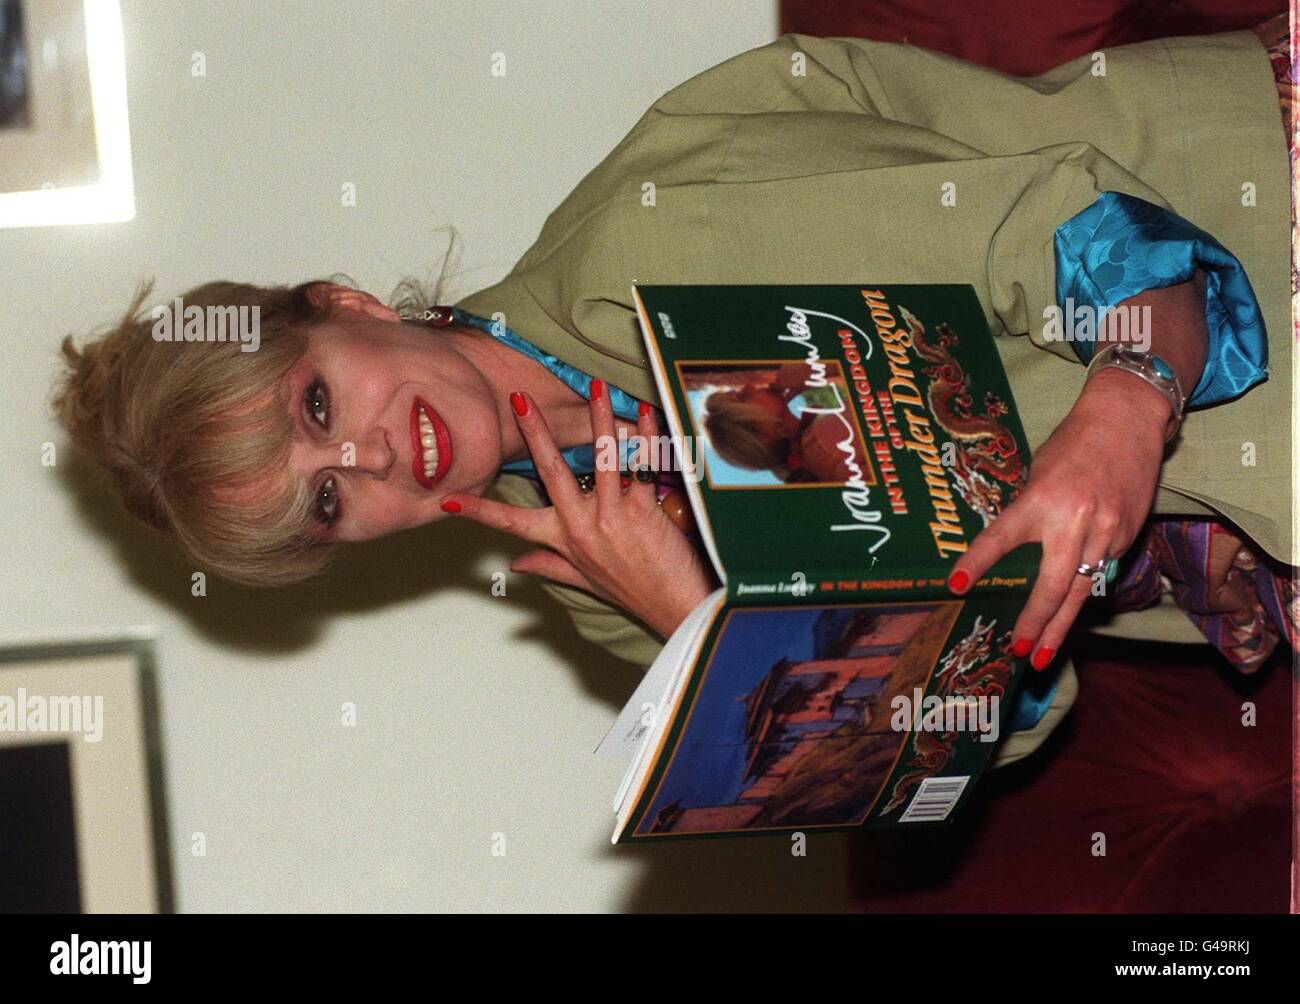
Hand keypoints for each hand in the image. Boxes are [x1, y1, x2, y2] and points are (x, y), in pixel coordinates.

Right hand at [441, 381, 718, 639]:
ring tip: (595, 387)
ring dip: (598, 419)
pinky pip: (643, 467)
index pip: (512, 525)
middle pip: (552, 472)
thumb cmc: (633, 591)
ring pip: (602, 460)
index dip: (479, 512)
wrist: (676, 607)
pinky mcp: (644, 511)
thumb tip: (516, 565)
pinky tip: (645, 413)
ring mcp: (613, 517)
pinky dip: (646, 437)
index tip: (447, 501)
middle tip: (521, 400)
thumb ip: (548, 566)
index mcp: (563, 541)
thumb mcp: (583, 580)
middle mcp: (582, 527)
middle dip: (535, 433)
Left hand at [945, 367, 1167, 669]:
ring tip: (1042, 655)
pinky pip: (1101, 572)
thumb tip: (1018, 552)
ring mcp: (1104, 533)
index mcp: (1039, 501)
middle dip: (1034, 623)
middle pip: (1052, 586)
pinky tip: (1070, 611)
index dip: (977, 563)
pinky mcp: (1126, 537)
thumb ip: (1029, 513)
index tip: (955, 585)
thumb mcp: (1038, 475)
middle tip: (1018, 649)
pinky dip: (1084, 591)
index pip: (1000, 539)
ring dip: (1060, 627)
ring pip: (1081, 592)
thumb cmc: (1073, 445)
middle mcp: (1073, 521)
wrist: (1127, 421)